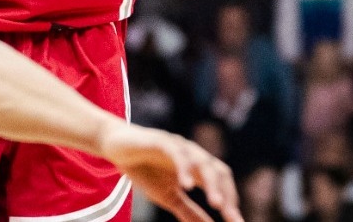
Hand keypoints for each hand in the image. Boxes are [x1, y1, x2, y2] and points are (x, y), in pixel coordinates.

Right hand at [96, 122, 242, 221]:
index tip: (236, 221)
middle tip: (229, 215)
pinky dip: (185, 168)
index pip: (222, 182)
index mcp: (197, 168)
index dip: (230, 200)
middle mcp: (193, 154)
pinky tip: (186, 185)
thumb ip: (189, 212)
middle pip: (218, 171)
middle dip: (226, 193)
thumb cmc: (144, 169)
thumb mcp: (168, 196)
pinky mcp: (161, 140)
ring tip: (216, 203)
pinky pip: (177, 153)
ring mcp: (179, 145)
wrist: (116, 146)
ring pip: (202, 162)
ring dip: (212, 183)